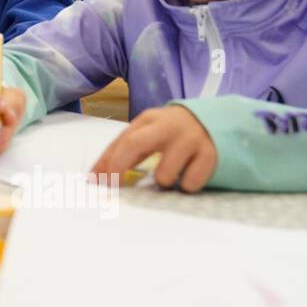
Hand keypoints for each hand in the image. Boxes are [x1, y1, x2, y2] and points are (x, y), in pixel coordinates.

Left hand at [90, 106, 216, 191]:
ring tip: (169, 175)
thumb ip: (122, 152)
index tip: (96, 182)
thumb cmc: (169, 134)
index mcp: (148, 120)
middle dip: (119, 167)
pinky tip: (189, 174)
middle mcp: (168, 126)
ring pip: (164, 174)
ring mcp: (191, 139)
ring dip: (162, 182)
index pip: (123, 141)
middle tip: (116, 187)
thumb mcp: (147, 134)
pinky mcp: (210, 155)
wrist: (212, 122)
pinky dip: (186, 185)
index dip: (106, 163)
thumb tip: (94, 176)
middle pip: (135, 144)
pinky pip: (190, 184)